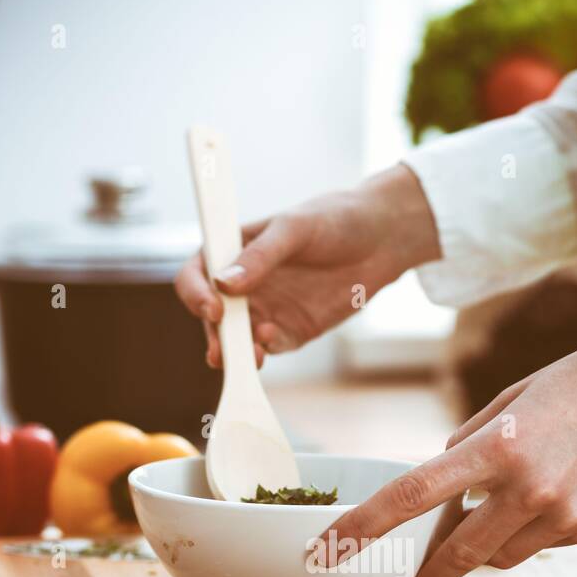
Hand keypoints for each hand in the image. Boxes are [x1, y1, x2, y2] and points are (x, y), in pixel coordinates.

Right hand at [175, 163, 439, 367]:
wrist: (380, 239)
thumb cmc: (333, 220)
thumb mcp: (294, 229)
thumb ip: (260, 257)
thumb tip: (224, 285)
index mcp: (232, 252)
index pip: (197, 276)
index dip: (196, 294)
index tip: (214, 309)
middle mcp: (244, 284)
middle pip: (214, 317)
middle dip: (215, 335)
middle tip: (221, 352)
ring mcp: (267, 309)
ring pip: (239, 339)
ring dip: (237, 352)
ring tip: (248, 357)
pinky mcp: (292, 330)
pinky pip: (271, 346)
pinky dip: (267, 348)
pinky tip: (271, 341)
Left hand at [319, 310, 576, 576]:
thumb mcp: (517, 395)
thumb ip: (472, 442)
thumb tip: (444, 481)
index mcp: (500, 445)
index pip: (415, 493)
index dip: (366, 525)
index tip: (330, 549)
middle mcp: (529, 488)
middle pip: (458, 553)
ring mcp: (563, 516)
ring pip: (500, 557)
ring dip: (486, 546)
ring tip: (503, 508)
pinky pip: (540, 546)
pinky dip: (531, 532)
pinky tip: (555, 496)